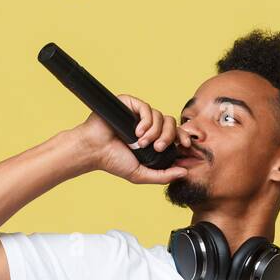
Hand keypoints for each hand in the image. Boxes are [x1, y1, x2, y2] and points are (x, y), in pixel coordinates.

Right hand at [71, 93, 192, 184]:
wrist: (94, 151)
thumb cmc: (113, 161)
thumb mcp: (142, 174)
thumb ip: (163, 175)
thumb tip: (185, 172)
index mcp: (153, 139)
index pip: (175, 133)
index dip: (183, 137)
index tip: (186, 146)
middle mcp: (148, 125)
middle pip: (171, 123)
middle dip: (168, 136)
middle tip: (157, 148)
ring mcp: (139, 114)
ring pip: (160, 116)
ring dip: (154, 132)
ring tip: (141, 143)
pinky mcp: (130, 104)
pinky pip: (147, 108)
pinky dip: (146, 121)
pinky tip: (137, 132)